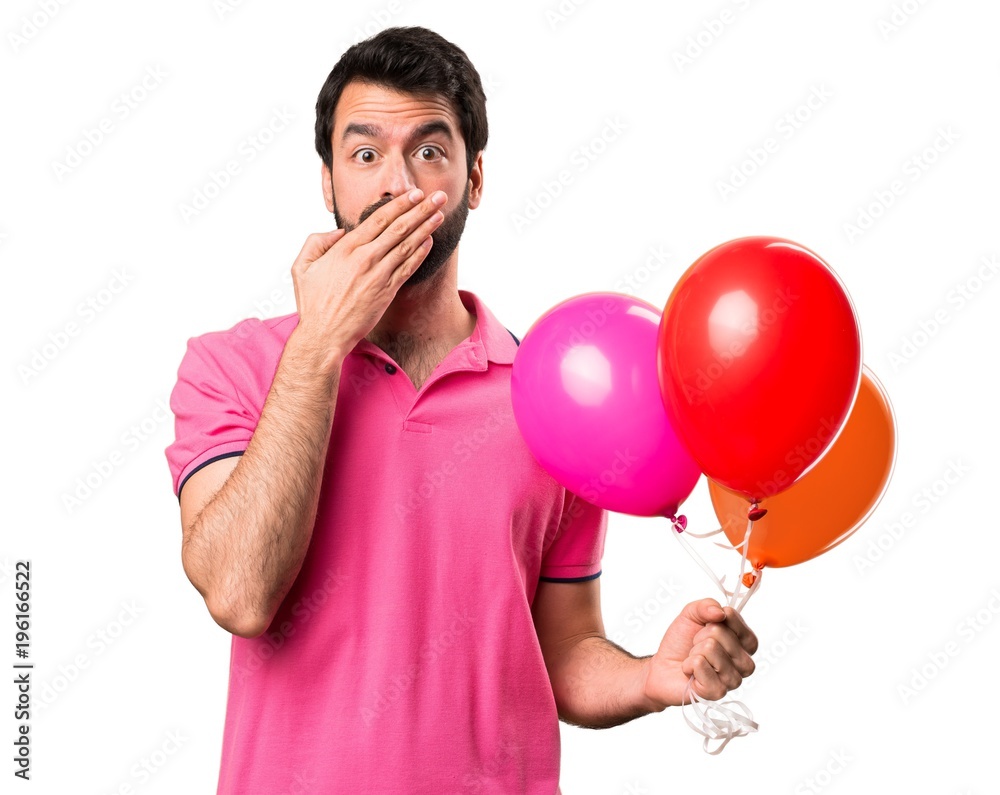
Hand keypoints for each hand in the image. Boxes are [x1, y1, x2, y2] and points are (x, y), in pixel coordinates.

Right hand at [289, 188, 446, 360]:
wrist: (324, 335)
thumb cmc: (312, 302)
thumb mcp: (302, 266)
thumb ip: (317, 242)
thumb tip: (339, 231)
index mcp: (345, 248)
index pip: (379, 219)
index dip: (400, 204)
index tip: (414, 194)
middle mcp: (365, 258)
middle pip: (399, 227)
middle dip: (420, 209)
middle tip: (437, 196)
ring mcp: (378, 275)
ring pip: (407, 245)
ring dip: (425, 227)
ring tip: (439, 214)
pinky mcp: (387, 292)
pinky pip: (408, 268)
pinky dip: (420, 253)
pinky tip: (429, 241)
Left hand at [643, 598, 757, 708]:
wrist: (662, 667)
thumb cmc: (682, 643)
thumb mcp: (691, 614)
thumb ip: (707, 605)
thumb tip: (720, 612)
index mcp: (744, 643)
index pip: (736, 621)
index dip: (717, 618)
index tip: (706, 625)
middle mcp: (744, 663)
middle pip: (721, 633)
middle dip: (701, 636)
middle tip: (696, 646)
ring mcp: (733, 680)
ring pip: (710, 649)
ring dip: (694, 651)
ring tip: (693, 659)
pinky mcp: (717, 692)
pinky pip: (700, 664)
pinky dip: (688, 664)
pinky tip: (690, 671)